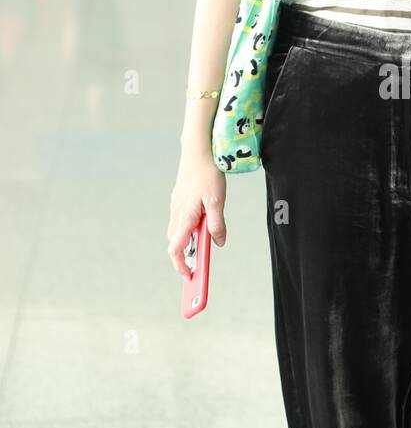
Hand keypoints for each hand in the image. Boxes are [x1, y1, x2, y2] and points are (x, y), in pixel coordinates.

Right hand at [167, 150, 226, 276]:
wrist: (197, 151)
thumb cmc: (208, 174)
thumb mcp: (218, 201)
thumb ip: (217, 224)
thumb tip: (218, 243)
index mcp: (185, 217)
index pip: (176, 249)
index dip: (181, 265)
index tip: (189, 276)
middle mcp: (177, 213)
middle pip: (175, 242)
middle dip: (184, 257)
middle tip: (196, 268)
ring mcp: (176, 206)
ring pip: (176, 231)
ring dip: (185, 242)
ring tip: (199, 248)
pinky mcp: (179, 199)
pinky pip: (179, 220)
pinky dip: (186, 229)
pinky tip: (198, 225)